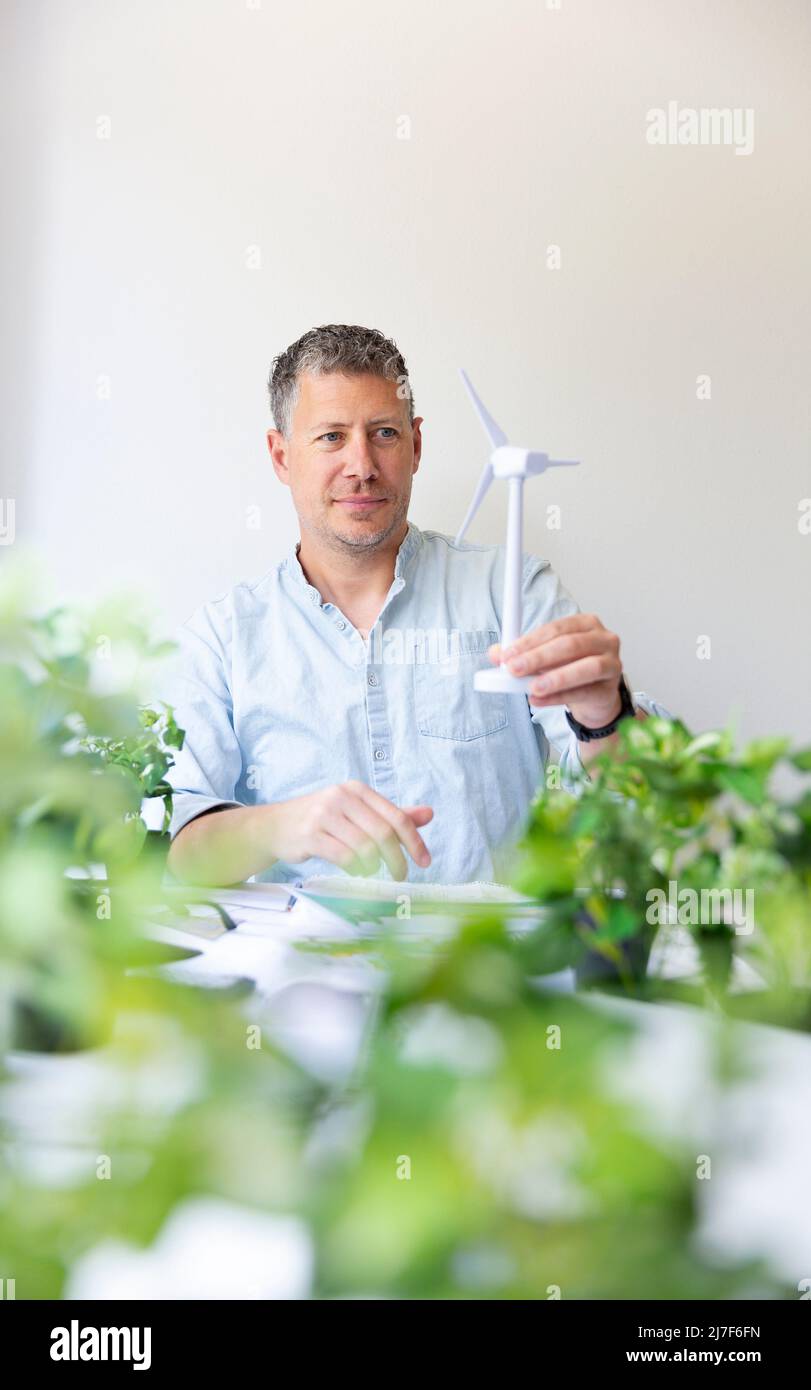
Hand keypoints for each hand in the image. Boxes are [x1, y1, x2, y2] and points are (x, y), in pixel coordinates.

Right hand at [266, 781, 432, 879]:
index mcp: (357, 790)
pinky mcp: (310, 834)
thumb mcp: (357, 812)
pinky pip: (343, 856)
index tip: (425, 862)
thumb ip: (391, 815)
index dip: (414, 841)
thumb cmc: (322, 820)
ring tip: (372, 871)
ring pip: (364, 846)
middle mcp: (341, 797)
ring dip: (374, 865)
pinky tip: (356, 871)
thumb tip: (429, 814)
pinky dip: (355, 868)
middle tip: (401, 875)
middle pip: (382, 833)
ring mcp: (324, 815)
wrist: (275, 825)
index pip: (396, 817)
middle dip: (397, 859)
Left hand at [489, 613, 623, 728]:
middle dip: (538, 658)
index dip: (530, 641)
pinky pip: (584, 692)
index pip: (556, 628)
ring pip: (586, 667)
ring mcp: (612, 663)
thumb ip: (521, 654)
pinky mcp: (611, 688)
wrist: (594, 698)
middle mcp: (603, 639)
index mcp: (585, 624)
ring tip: (532, 688)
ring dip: (555, 677)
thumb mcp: (544, 659)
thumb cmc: (569, 670)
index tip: (507, 654)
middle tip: (514, 670)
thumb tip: (495, 653)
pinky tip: (538, 700)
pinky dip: (559, 697)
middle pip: (570, 645)